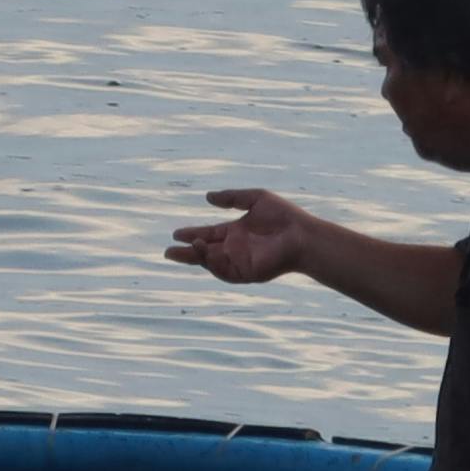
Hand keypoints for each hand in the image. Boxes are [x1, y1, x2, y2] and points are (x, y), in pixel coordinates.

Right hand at [165, 186, 324, 284]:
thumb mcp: (255, 199)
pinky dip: (212, 264)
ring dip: (198, 256)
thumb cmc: (284, 216)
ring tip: (190, 245)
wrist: (302, 235)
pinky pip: (224, 272)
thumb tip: (207, 197)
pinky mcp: (246, 273)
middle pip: (205, 252)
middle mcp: (235, 249)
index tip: (176, 234)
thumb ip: (232, 198)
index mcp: (236, 232)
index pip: (209, 234)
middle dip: (186, 253)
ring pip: (212, 263)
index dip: (192, 234)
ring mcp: (240, 262)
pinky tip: (205, 252)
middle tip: (168, 252)